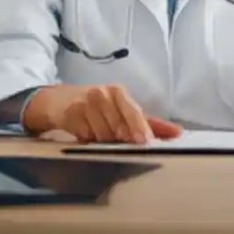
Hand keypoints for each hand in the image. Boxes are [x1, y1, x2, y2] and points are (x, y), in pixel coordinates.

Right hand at [23, 85, 182, 143]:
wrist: (57, 101)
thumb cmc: (95, 106)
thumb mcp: (121, 110)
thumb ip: (149, 123)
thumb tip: (177, 133)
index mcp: (119, 92)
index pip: (134, 111)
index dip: (140, 127)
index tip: (145, 141)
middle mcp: (102, 94)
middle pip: (119, 127)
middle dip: (120, 138)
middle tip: (117, 141)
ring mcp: (86, 102)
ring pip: (103, 134)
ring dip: (102, 140)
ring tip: (97, 134)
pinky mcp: (71, 113)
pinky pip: (86, 135)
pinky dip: (87, 139)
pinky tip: (84, 133)